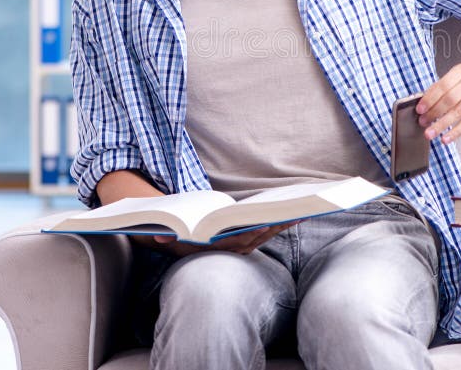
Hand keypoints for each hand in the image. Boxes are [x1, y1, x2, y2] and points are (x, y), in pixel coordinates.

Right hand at [152, 221, 298, 255]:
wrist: (171, 237)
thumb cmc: (170, 228)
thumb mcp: (163, 231)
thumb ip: (162, 233)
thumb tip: (158, 233)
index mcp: (215, 247)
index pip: (239, 240)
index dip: (256, 231)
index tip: (271, 221)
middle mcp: (229, 249)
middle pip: (258, 237)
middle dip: (277, 225)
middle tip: (297, 211)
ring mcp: (239, 245)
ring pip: (265, 235)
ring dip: (283, 224)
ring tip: (302, 210)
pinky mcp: (245, 239)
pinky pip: (265, 232)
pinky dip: (279, 223)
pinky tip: (294, 213)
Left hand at [416, 63, 460, 143]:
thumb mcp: (453, 81)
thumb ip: (439, 91)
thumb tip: (423, 108)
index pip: (443, 85)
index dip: (429, 99)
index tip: (420, 110)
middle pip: (450, 99)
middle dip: (434, 112)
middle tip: (423, 122)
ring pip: (458, 112)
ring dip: (441, 124)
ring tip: (430, 132)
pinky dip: (455, 132)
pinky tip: (445, 138)